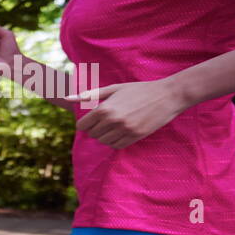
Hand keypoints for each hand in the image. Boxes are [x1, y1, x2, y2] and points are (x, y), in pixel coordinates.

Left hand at [66, 79, 186, 148]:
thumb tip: (67, 98)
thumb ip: (90, 95)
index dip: (86, 123)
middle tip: (107, 121)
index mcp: (105, 108)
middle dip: (96, 129)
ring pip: (104, 142)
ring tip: (115, 125)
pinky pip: (117, 146)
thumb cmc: (139, 90)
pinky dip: (116, 141)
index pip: (82, 126)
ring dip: (106, 136)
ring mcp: (125, 130)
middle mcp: (113, 121)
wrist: (168, 95)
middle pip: (92, 134)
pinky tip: (122, 131)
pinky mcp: (135, 136)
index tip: (93, 120)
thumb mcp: (114, 89)